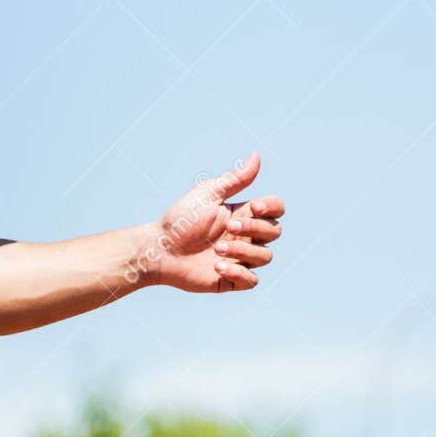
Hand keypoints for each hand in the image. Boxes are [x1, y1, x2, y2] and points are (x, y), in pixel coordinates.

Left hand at [146, 152, 284, 292]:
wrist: (160, 248)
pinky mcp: (232, 279)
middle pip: (274, 232)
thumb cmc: (181, 219)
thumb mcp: (209, 195)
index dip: (272, 208)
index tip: (253, 207)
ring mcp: (240, 258)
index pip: (275, 210)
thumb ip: (236, 179)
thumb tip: (257, 155)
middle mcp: (245, 236)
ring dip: (244, 251)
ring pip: (265, 257)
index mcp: (243, 214)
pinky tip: (217, 266)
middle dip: (254, 228)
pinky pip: (252, 281)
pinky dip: (239, 273)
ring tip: (217, 249)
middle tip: (227, 226)